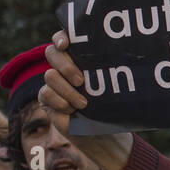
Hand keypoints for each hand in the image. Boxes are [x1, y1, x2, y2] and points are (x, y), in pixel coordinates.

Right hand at [39, 31, 133, 169]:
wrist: (102, 132)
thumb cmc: (109, 105)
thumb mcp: (110, 86)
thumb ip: (106, 70)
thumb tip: (123, 53)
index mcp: (78, 58)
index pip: (63, 39)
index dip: (61, 37)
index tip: (66, 44)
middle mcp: (63, 67)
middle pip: (52, 53)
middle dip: (66, 65)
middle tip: (81, 80)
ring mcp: (53, 82)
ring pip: (50, 75)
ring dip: (67, 90)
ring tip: (83, 104)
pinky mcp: (46, 98)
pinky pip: (46, 93)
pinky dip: (60, 101)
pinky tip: (71, 110)